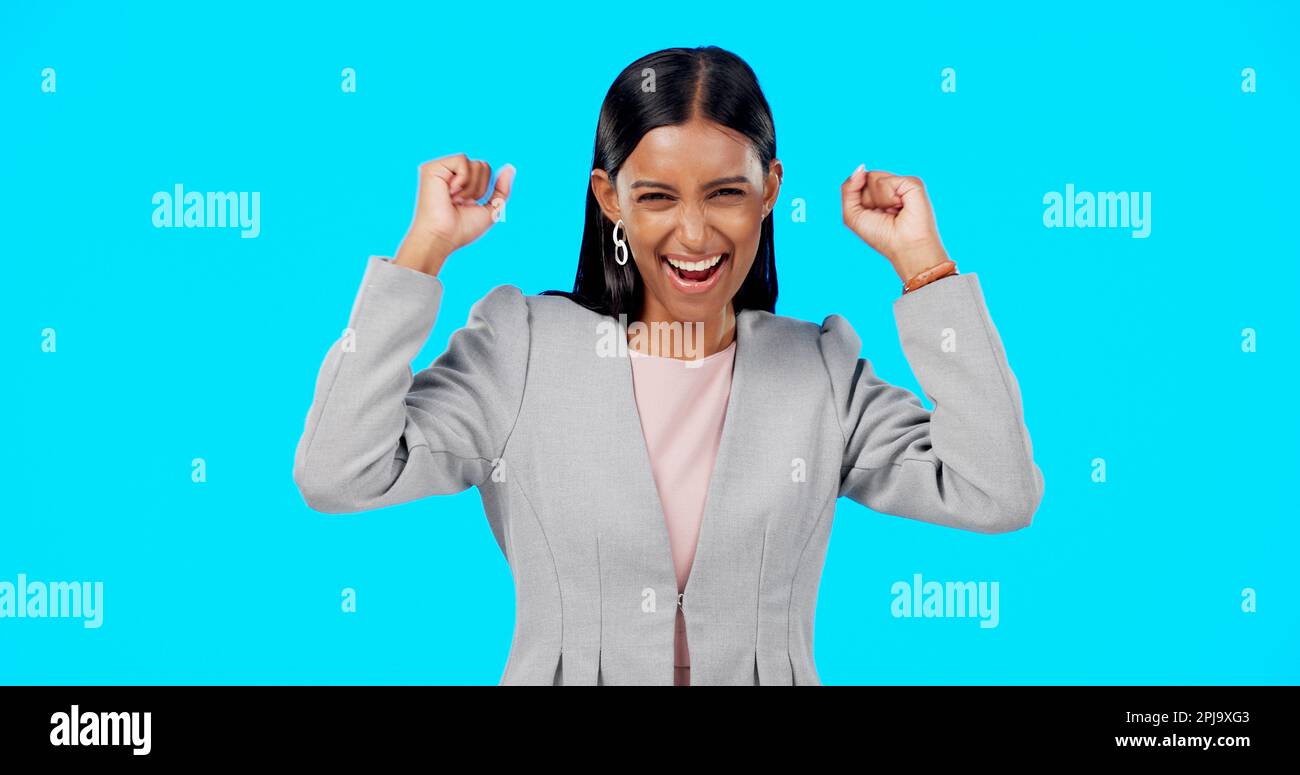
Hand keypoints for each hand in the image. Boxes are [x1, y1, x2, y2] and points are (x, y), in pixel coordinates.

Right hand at [394, 154, 515, 274]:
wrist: (441, 237)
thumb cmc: (461, 229)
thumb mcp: (490, 210)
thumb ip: (501, 189)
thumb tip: (510, 167)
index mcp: (460, 182)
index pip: (485, 170)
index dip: (483, 190)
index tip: (466, 205)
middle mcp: (449, 173)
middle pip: (482, 165)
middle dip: (478, 189)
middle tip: (459, 203)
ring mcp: (440, 169)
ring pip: (475, 163)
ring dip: (470, 188)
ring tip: (453, 200)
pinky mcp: (432, 167)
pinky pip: (462, 160)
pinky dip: (462, 180)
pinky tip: (449, 192)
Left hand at [840, 165, 949, 281]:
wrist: (904, 247)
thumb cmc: (880, 236)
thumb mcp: (852, 214)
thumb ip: (848, 189)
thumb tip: (861, 168)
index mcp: (877, 194)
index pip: (858, 181)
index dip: (858, 199)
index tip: (870, 215)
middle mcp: (890, 187)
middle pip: (864, 178)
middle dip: (867, 199)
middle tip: (883, 214)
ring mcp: (901, 184)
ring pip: (873, 177)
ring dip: (878, 200)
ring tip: (893, 212)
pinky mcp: (912, 183)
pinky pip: (886, 181)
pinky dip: (888, 198)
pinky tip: (901, 207)